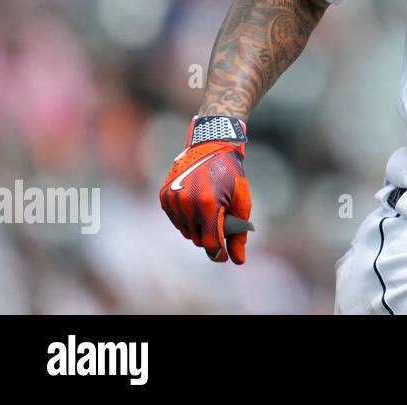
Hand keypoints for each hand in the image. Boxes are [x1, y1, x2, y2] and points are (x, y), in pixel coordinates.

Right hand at [158, 119, 252, 263]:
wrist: (212, 145)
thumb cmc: (232, 174)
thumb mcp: (242, 202)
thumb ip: (239, 233)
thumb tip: (238, 260)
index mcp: (208, 205)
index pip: (210, 243)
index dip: (218, 253)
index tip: (224, 255)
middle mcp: (186, 204)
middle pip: (197, 239)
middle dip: (210, 237)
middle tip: (220, 225)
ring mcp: (173, 200)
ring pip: (185, 231)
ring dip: (198, 229)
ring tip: (210, 214)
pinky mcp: (164, 196)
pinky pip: (175, 220)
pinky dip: (186, 219)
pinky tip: (197, 207)